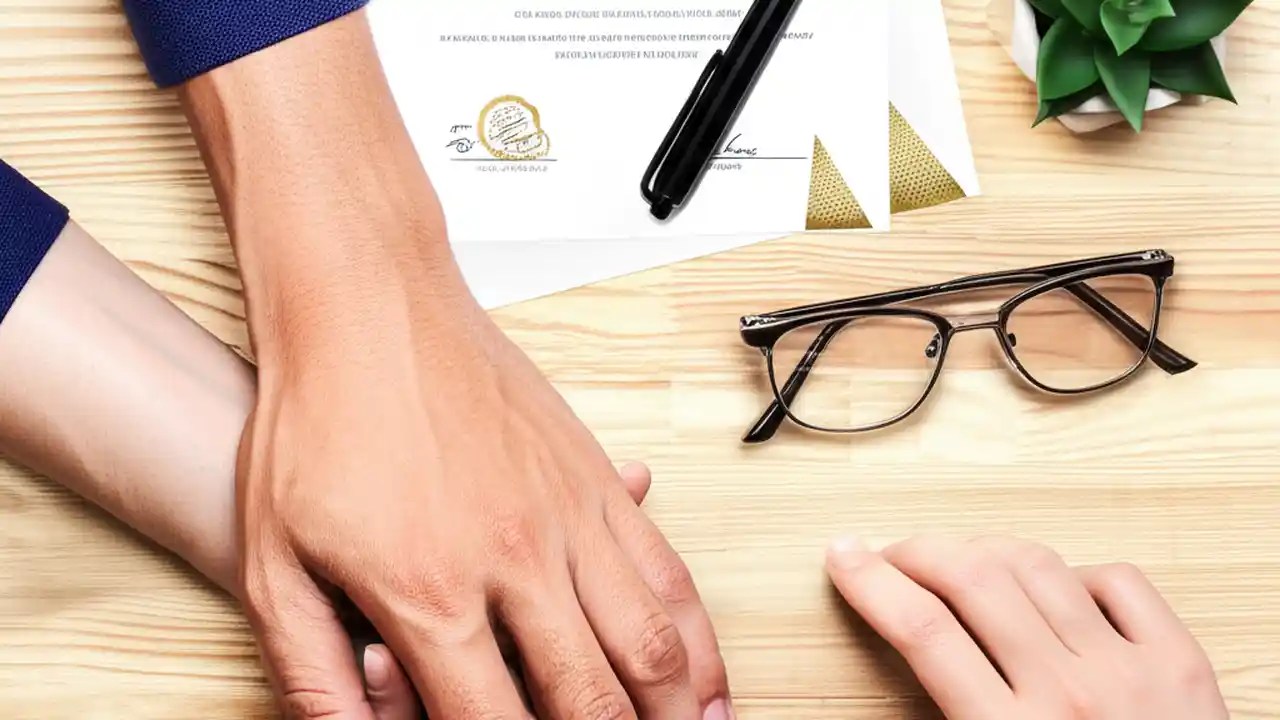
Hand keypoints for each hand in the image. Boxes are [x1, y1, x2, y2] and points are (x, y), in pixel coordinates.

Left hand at [237, 292, 730, 719]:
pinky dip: (697, 637)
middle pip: (592, 701)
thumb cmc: (316, 421)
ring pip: (651, 642)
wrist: (368, 307)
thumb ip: (312, 674)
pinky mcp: (594, 478)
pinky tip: (703, 675)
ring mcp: (567, 515)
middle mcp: (514, 560)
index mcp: (429, 593)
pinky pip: (668, 571)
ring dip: (676, 710)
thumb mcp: (273, 562)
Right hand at [826, 535, 1226, 719]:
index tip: (845, 558)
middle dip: (916, 550)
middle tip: (893, 552)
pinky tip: (1054, 589)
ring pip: (1035, 565)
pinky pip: (1116, 579)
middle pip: (970, 578)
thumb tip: (910, 658)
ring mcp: (1129, 671)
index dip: (870, 581)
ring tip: (962, 561)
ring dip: (984, 549)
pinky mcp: (1180, 661)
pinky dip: (1075, 573)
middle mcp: (1069, 695)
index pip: (921, 629)